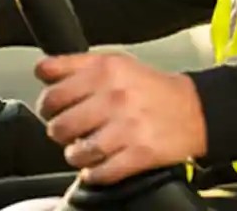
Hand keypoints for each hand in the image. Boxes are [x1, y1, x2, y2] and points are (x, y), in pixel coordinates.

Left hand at [35, 51, 205, 184]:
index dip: (47, 105)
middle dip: (59, 132)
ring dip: (75, 155)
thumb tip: (41, 70)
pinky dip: (93, 173)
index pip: (53, 93)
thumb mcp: (113, 62)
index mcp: (106, 70)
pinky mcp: (140, 154)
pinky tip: (96, 166)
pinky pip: (102, 172)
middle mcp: (116, 96)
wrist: (195, 109)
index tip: (51, 109)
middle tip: (67, 131)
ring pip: (78, 152)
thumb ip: (74, 64)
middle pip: (61, 126)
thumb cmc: (149, 87)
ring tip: (82, 150)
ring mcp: (129, 127)